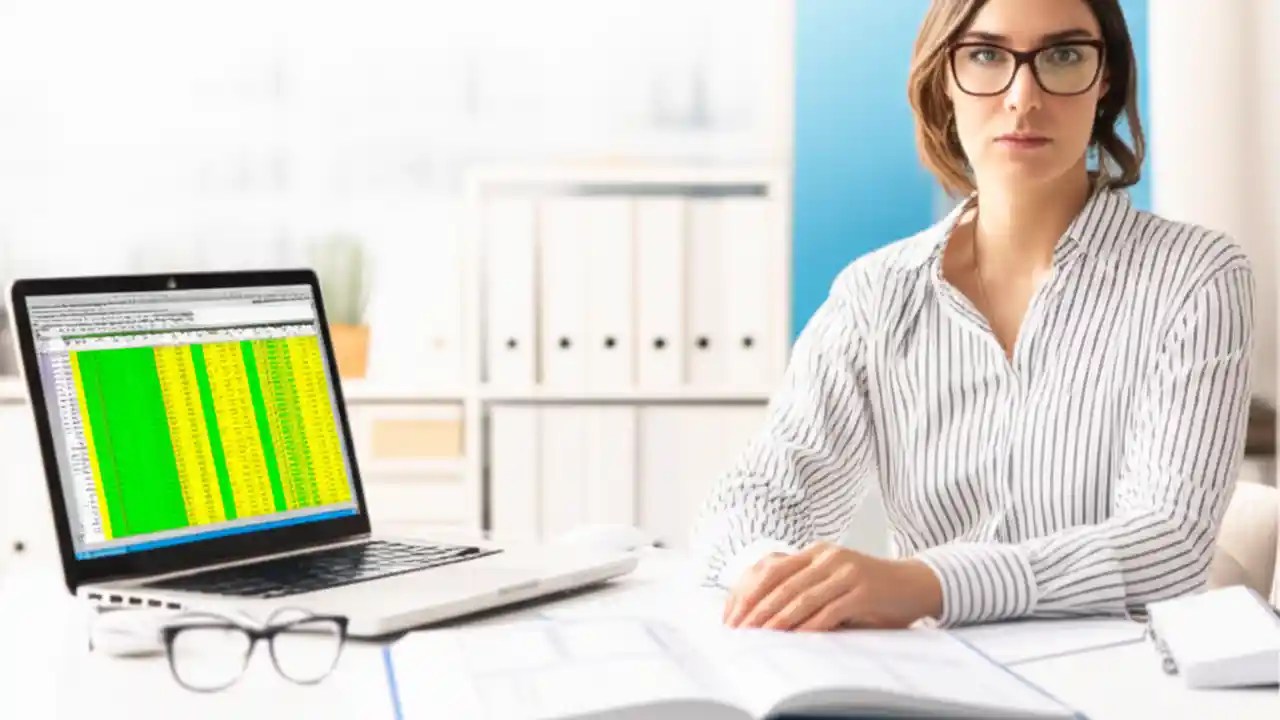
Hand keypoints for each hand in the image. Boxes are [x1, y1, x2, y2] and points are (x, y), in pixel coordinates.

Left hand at [722, 541, 942, 631]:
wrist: (913, 583)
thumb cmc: (867, 587)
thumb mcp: (831, 577)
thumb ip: (803, 585)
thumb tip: (762, 610)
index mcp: (815, 551)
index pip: (771, 569)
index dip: (748, 592)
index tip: (732, 615)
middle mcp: (828, 556)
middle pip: (782, 584)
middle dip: (757, 609)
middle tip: (739, 630)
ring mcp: (847, 572)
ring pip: (803, 597)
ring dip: (779, 619)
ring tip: (761, 636)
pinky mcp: (864, 591)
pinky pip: (831, 611)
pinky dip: (811, 626)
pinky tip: (797, 638)